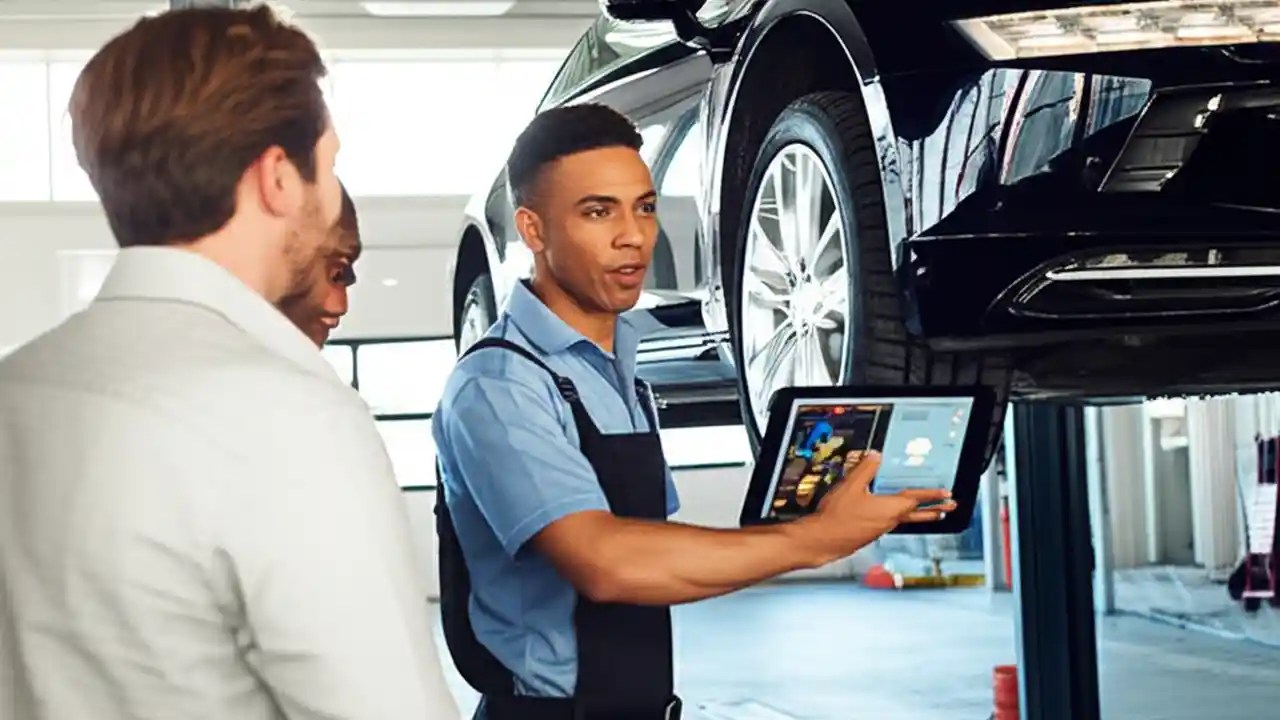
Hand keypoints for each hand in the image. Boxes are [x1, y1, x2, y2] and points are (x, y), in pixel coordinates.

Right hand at [798, 451, 957, 563]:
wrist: (824, 539)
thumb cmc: (838, 515)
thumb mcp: (851, 485)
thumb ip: (865, 469)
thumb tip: (876, 455)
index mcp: (889, 508)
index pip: (915, 498)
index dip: (932, 494)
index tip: (947, 493)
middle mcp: (889, 520)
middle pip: (917, 514)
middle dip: (935, 510)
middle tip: (950, 508)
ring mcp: (880, 529)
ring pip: (905, 520)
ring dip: (920, 515)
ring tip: (930, 514)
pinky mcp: (870, 534)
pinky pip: (891, 524)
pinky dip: (900, 519)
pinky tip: (893, 517)